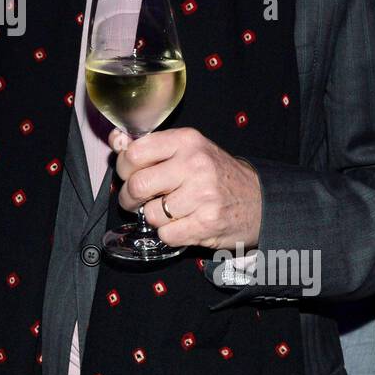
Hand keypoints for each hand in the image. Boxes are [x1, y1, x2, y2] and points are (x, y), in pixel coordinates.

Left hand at [108, 127, 262, 250]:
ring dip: (152, 217)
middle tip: (135, 200)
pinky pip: (166, 234)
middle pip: (138, 185)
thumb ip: (153, 147)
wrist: (259, 200)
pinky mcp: (207, 222)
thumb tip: (115, 141)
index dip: (124, 168)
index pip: (134, 153)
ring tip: (168, 211)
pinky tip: (181, 223)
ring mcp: (202, 195)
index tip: (129, 174)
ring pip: (150, 213)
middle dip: (129, 198)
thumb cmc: (216, 174)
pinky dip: (168, 233)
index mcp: (186, 141)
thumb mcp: (189, 149)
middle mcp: (195, 164)